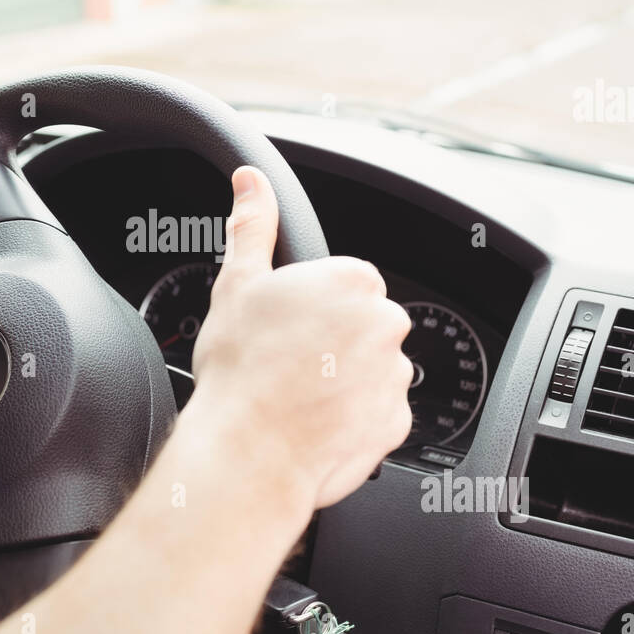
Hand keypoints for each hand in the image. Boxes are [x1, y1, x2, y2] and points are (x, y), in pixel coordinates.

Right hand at [187, 166, 412, 511]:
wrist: (247, 453)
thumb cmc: (239, 371)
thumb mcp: (237, 285)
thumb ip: (252, 226)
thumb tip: (251, 180)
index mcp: (352, 280)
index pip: (345, 282)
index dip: (311, 305)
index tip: (286, 328)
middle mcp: (385, 323)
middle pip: (362, 324)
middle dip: (331, 341)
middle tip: (286, 363)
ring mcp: (395, 376)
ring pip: (371, 368)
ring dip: (343, 379)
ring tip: (296, 397)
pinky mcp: (396, 422)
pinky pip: (375, 411)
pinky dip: (351, 416)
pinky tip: (312, 422)